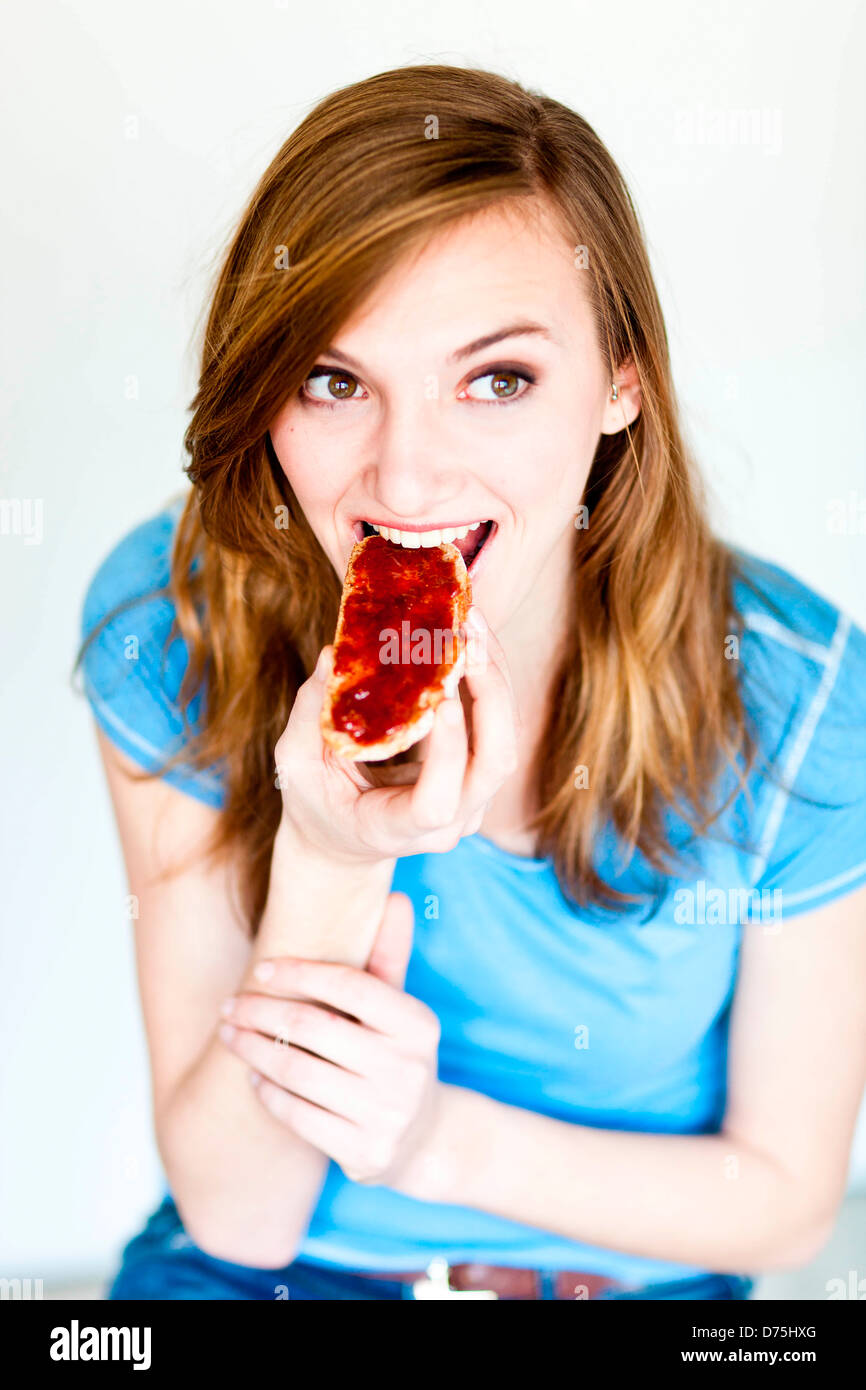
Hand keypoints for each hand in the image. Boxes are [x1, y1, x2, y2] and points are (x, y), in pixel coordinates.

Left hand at [216, 893, 442, 1187]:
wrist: (423, 1139)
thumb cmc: (396, 1056)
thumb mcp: (399, 1010)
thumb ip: (389, 956)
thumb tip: (397, 896)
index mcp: (417, 1023)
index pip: (350, 985)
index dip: (300, 972)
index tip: (261, 968)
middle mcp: (407, 1068)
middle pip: (314, 1027)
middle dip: (261, 1011)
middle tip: (228, 1004)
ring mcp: (387, 1114)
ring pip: (298, 1072)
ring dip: (253, 1049)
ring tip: (229, 1034)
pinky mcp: (365, 1154)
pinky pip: (298, 1115)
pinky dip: (269, 1092)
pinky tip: (254, 1076)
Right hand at [274, 605, 520, 864]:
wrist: (345, 839)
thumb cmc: (316, 804)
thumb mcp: (298, 766)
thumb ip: (309, 715)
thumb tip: (334, 656)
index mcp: (399, 828)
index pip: (437, 802)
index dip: (447, 753)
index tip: (444, 701)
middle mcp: (450, 820)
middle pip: (495, 764)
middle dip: (491, 695)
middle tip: (467, 637)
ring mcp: (472, 799)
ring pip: (506, 739)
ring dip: (496, 675)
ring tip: (472, 622)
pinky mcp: (479, 773)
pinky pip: (499, 725)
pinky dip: (491, 677)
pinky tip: (472, 636)